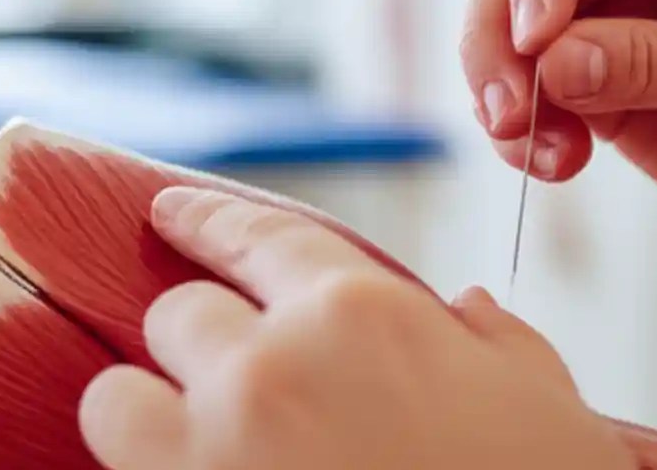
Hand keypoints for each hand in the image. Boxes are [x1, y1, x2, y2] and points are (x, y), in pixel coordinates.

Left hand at [77, 187, 631, 469]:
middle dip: (203, 344)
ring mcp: (218, 444)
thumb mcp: (544, 410)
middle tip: (236, 383)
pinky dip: (135, 462)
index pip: (258, 235)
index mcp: (365, 315)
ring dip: (148, 410)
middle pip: (182, 313)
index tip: (169, 212)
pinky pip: (112, 456)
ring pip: (118, 393)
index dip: (205, 219)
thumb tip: (469, 309)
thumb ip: (497, 346)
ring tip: (189, 441)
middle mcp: (275, 363)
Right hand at [460, 0, 656, 246]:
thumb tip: (553, 62)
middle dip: (498, 32)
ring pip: (505, 24)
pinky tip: (554, 163)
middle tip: (510, 108)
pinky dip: (516, 129)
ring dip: (500, 87)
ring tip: (535, 148)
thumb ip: (656, 63)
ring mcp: (609, 19)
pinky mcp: (588, 79)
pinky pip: (521, 87)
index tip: (536, 37)